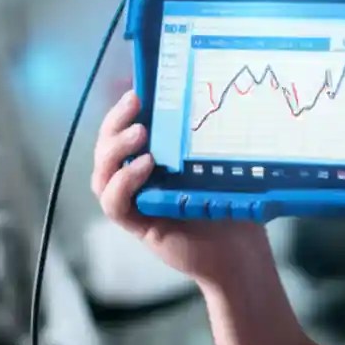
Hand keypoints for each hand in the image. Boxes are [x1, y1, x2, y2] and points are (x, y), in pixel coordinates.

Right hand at [91, 90, 273, 284]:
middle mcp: (139, 179)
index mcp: (154, 160)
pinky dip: (122, 183)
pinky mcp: (139, 225)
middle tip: (134, 102)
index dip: (123, 110)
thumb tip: (212, 94)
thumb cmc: (235, 207)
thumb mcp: (222, 166)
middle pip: (107, 147)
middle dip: (114, 122)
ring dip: (115, 149)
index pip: (126, 130)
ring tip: (140, 133)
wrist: (242, 255)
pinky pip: (114, 205)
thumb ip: (208, 140)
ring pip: (102, 173)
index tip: (138, 89)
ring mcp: (136, 202)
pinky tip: (144, 166)